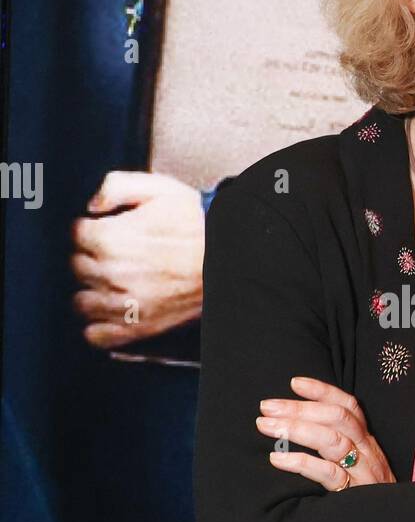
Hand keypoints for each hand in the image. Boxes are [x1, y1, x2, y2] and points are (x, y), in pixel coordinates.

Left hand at [70, 171, 204, 346]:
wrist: (230, 258)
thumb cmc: (198, 225)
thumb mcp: (160, 189)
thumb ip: (116, 186)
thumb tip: (92, 205)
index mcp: (111, 238)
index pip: (77, 235)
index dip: (94, 229)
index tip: (111, 230)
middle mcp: (113, 274)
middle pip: (77, 267)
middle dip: (92, 258)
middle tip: (118, 254)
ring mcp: (124, 304)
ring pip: (81, 302)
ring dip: (93, 291)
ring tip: (114, 282)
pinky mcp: (138, 328)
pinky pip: (96, 335)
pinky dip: (99, 325)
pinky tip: (114, 309)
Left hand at [256, 376, 396, 490]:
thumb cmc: (367, 494)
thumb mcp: (358, 465)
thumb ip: (336, 446)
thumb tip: (296, 427)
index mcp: (366, 441)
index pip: (348, 406)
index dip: (322, 391)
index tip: (294, 383)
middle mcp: (368, 451)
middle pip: (337, 418)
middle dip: (299, 408)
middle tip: (266, 407)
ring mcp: (363, 472)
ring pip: (333, 441)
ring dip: (296, 430)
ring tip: (266, 427)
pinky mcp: (355, 494)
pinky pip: (329, 474)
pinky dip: (301, 463)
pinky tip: (277, 459)